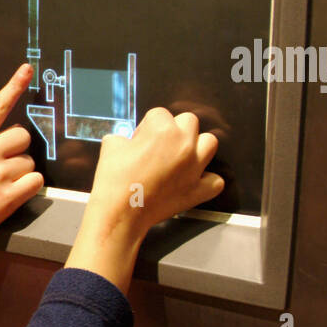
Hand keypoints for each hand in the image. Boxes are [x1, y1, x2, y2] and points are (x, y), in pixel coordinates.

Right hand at [0, 64, 45, 302]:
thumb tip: (9, 135)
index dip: (13, 86)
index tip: (27, 69)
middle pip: (23, 135)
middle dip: (19, 150)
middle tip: (3, 168)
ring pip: (30, 161)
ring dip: (21, 173)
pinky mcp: (9, 195)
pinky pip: (36, 180)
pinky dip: (29, 188)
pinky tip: (11, 196)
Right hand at [66, 106, 223, 294]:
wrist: (121, 212)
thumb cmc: (114, 180)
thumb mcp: (110, 146)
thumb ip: (122, 137)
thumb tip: (126, 141)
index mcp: (163, 130)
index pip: (159, 114)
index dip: (147, 126)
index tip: (140, 140)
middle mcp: (184, 144)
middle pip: (189, 121)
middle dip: (175, 130)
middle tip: (160, 146)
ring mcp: (195, 167)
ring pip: (210, 143)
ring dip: (197, 147)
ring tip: (181, 158)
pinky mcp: (198, 189)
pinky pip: (215, 180)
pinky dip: (206, 180)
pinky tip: (192, 181)